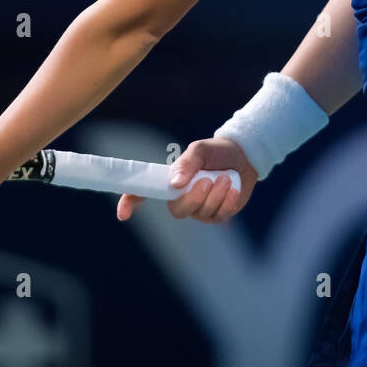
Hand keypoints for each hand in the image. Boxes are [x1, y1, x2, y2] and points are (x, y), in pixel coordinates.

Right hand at [116, 137, 258, 223]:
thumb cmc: (216, 151)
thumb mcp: (200, 150)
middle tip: (207, 181)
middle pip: (177, 210)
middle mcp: (181, 197)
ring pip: (200, 213)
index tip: (122, 214)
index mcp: (170, 180)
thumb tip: (175, 184)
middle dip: (194, 198)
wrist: (244, 157)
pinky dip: (226, 202)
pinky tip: (232, 188)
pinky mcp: (217, 214)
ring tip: (225, 178)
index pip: (143, 194)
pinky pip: (218, 216)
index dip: (129, 203)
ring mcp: (199, 208)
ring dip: (215, 196)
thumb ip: (187, 164)